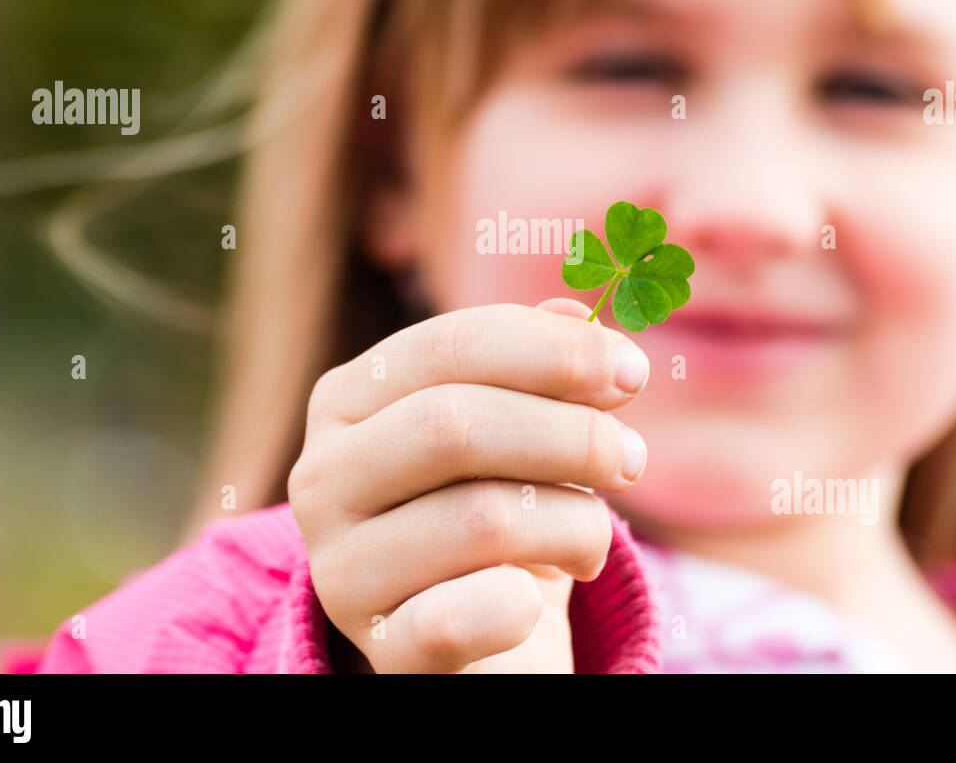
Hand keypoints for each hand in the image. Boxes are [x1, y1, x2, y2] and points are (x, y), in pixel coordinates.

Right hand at [288, 298, 649, 672]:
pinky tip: (535, 601)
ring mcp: (340, 567)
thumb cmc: (500, 504)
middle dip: (570, 434)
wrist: (477, 631)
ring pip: (479, 520)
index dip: (551, 350)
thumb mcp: (518, 427)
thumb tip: (580, 309)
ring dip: (573, 524)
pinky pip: (451, 622)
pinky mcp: (378, 646)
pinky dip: (511, 607)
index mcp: (347, 398)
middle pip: (454, 425)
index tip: (631, 371)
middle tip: (632, 458)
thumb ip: (542, 364)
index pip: (449, 344)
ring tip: (592, 538)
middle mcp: (323, 477)